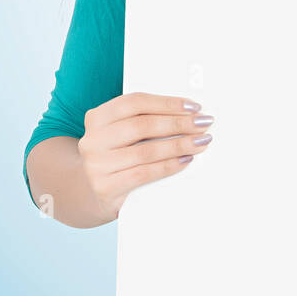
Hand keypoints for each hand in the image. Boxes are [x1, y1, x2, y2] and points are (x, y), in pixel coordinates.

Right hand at [78, 92, 214, 220]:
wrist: (94, 193)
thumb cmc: (117, 157)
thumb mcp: (122, 135)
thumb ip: (144, 121)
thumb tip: (187, 114)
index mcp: (97, 117)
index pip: (135, 102)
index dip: (167, 103)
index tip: (193, 107)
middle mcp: (93, 139)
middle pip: (142, 125)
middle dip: (177, 123)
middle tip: (203, 123)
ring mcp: (96, 164)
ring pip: (146, 150)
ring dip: (179, 145)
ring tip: (200, 142)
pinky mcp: (105, 187)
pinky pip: (144, 173)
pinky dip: (168, 166)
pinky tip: (185, 160)